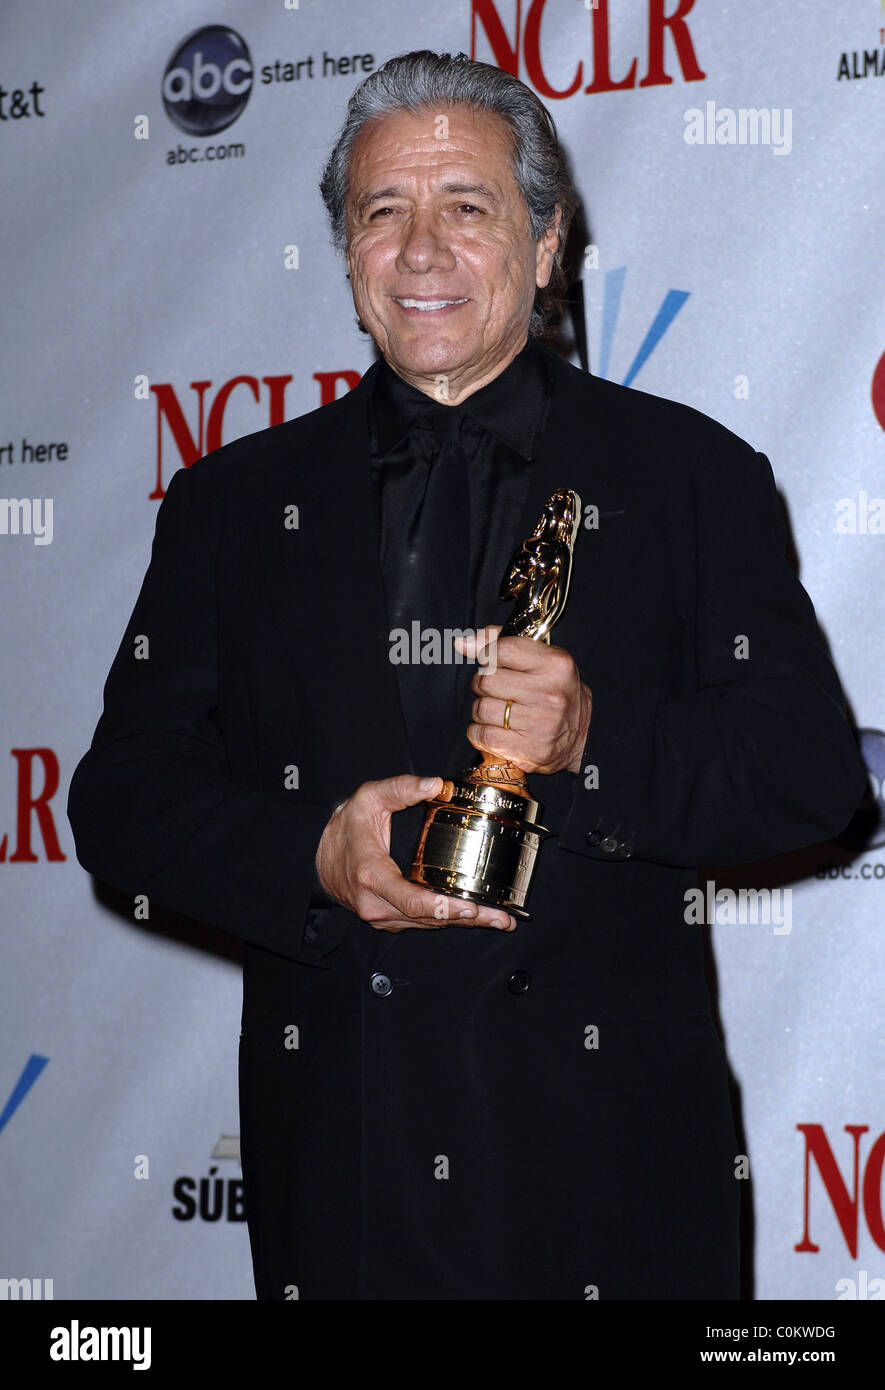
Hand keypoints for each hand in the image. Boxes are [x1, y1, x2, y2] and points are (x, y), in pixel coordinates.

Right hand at [315, 773, 516, 932]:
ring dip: (464, 923)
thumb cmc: (344, 828)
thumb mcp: (368, 798)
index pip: (412, 901)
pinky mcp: (387, 918)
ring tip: (498, 920)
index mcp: (372, 876)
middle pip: (428, 919)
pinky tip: (474, 917)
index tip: (472, 908)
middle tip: (502, 920)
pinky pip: (421, 922)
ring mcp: (381, 915)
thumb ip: (402, 788)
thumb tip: (436, 784)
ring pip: (428, 925)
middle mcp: (376, 903)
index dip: (444, 908)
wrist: (318, 855)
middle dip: (469, 920)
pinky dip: (448, 920)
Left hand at [456, 626, 591, 775]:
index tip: (491, 662)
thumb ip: (501, 643)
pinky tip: (494, 729)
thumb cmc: (555, 691)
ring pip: (481, 709)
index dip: (488, 655)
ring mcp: (540, 724)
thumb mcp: (541, 659)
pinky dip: (479, 732)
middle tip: (494, 689)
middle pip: (487, 680)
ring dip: (481, 709)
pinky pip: (482, 735)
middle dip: (482, 683)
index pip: (502, 649)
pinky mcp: (529, 750)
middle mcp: (550, 694)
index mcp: (556, 665)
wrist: (582, 736)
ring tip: (496, 710)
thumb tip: (462, 644)